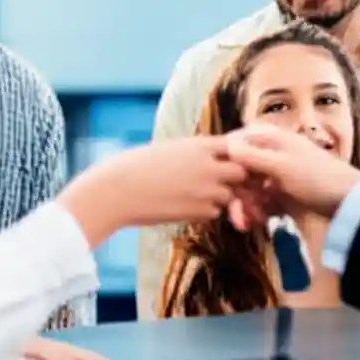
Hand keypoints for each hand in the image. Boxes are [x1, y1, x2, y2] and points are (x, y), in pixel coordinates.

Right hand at [58, 136, 248, 246]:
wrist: (117, 191)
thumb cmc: (135, 165)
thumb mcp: (169, 148)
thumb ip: (194, 152)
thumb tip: (210, 155)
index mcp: (200, 145)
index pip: (236, 146)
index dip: (234, 154)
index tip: (226, 160)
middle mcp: (208, 167)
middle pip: (242, 172)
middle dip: (234, 178)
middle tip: (219, 181)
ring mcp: (206, 191)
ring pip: (228, 195)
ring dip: (219, 197)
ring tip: (194, 194)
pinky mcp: (197, 212)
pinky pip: (214, 213)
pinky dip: (205, 211)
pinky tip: (185, 206)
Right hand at [224, 124, 359, 230]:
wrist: (348, 204)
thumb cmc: (317, 177)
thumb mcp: (283, 166)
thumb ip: (253, 156)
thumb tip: (226, 144)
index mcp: (273, 139)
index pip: (238, 142)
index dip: (225, 160)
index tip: (215, 178)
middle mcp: (273, 154)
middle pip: (241, 169)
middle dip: (235, 192)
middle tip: (235, 214)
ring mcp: (278, 175)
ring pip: (250, 188)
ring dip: (245, 205)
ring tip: (246, 223)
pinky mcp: (284, 195)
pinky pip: (262, 202)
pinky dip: (256, 212)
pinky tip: (254, 224)